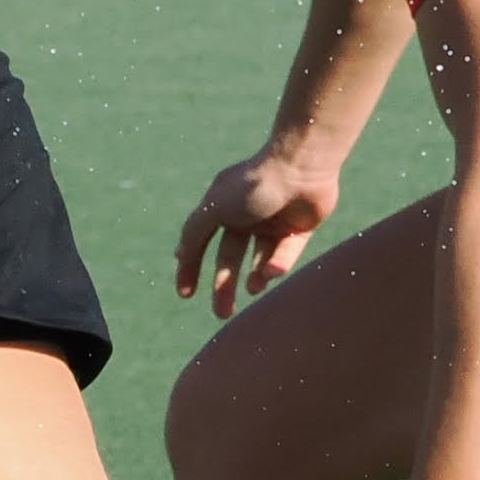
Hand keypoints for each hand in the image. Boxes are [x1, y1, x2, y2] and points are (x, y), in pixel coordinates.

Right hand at [174, 149, 342, 317]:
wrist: (301, 167)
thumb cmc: (253, 185)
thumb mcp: (214, 209)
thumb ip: (194, 233)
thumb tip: (177, 256)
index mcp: (221, 206)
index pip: (200, 242)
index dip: (190, 267)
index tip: (186, 294)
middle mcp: (246, 215)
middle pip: (230, 257)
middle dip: (225, 285)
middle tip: (222, 313)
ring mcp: (273, 221)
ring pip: (259, 258)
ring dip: (254, 277)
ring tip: (252, 289)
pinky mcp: (299, 227)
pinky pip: (286, 252)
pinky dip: (278, 263)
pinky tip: (272, 271)